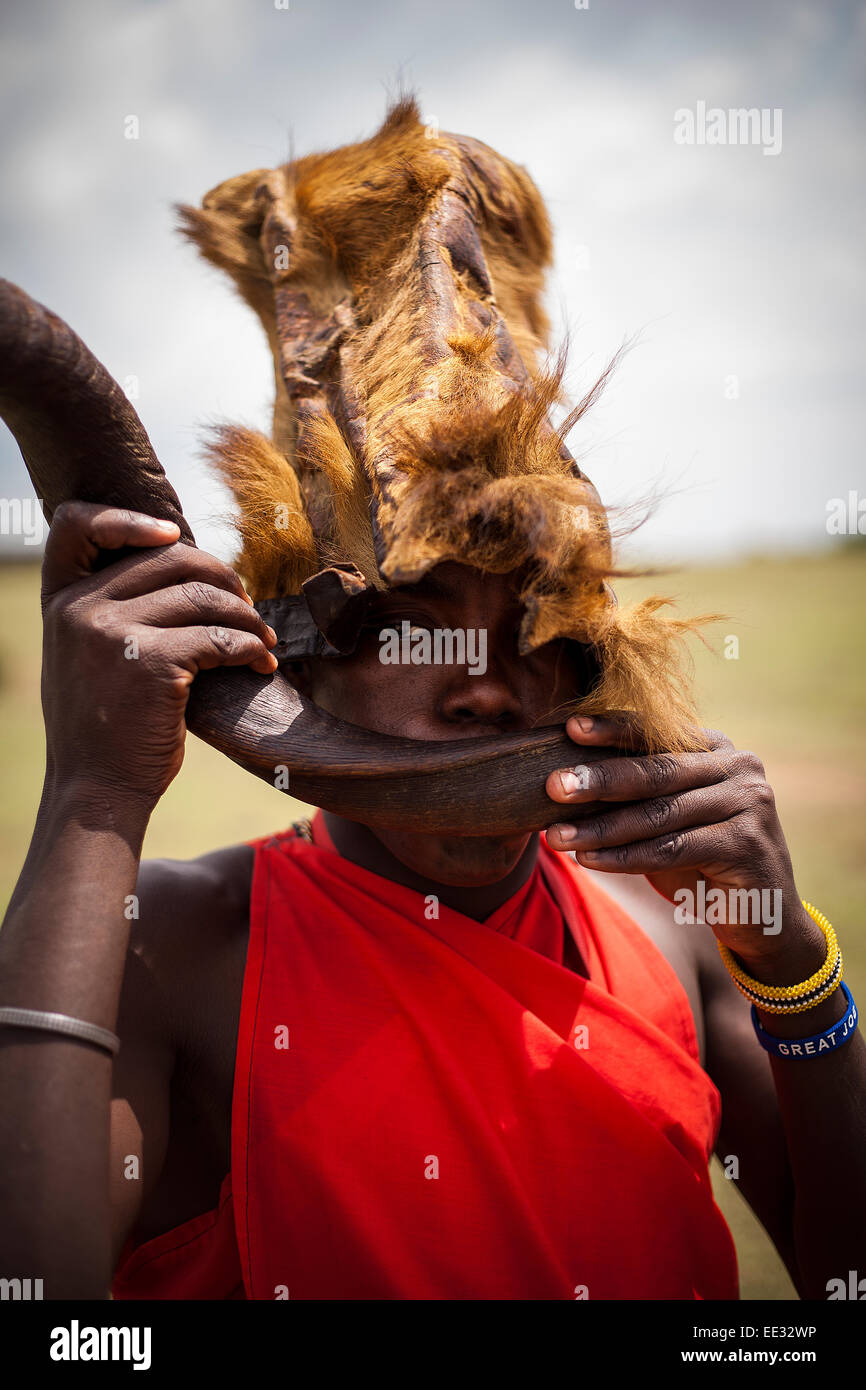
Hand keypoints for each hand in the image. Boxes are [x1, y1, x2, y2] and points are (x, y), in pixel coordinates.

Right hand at [40, 501, 277, 810]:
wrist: (96, 791)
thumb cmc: (102, 728)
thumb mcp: (82, 658)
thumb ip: (109, 612)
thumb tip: (175, 565)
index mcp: (59, 600)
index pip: (77, 524)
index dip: (129, 518)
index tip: (173, 537)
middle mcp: (79, 608)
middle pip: (169, 558)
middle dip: (221, 576)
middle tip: (247, 606)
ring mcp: (112, 632)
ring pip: (203, 597)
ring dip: (247, 617)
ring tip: (263, 641)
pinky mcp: (152, 662)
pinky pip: (220, 638)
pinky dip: (252, 649)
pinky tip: (262, 665)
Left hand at [544, 713, 815, 968]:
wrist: (763, 915)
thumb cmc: (701, 858)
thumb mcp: (670, 816)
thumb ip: (637, 794)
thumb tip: (564, 780)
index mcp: (717, 748)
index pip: (660, 732)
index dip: (614, 729)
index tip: (570, 728)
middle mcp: (739, 768)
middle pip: (657, 771)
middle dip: (600, 779)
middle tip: (553, 786)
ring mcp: (749, 804)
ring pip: (660, 814)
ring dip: (602, 826)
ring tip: (558, 835)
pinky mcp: (746, 845)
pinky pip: (672, 849)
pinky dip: (625, 857)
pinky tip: (590, 860)